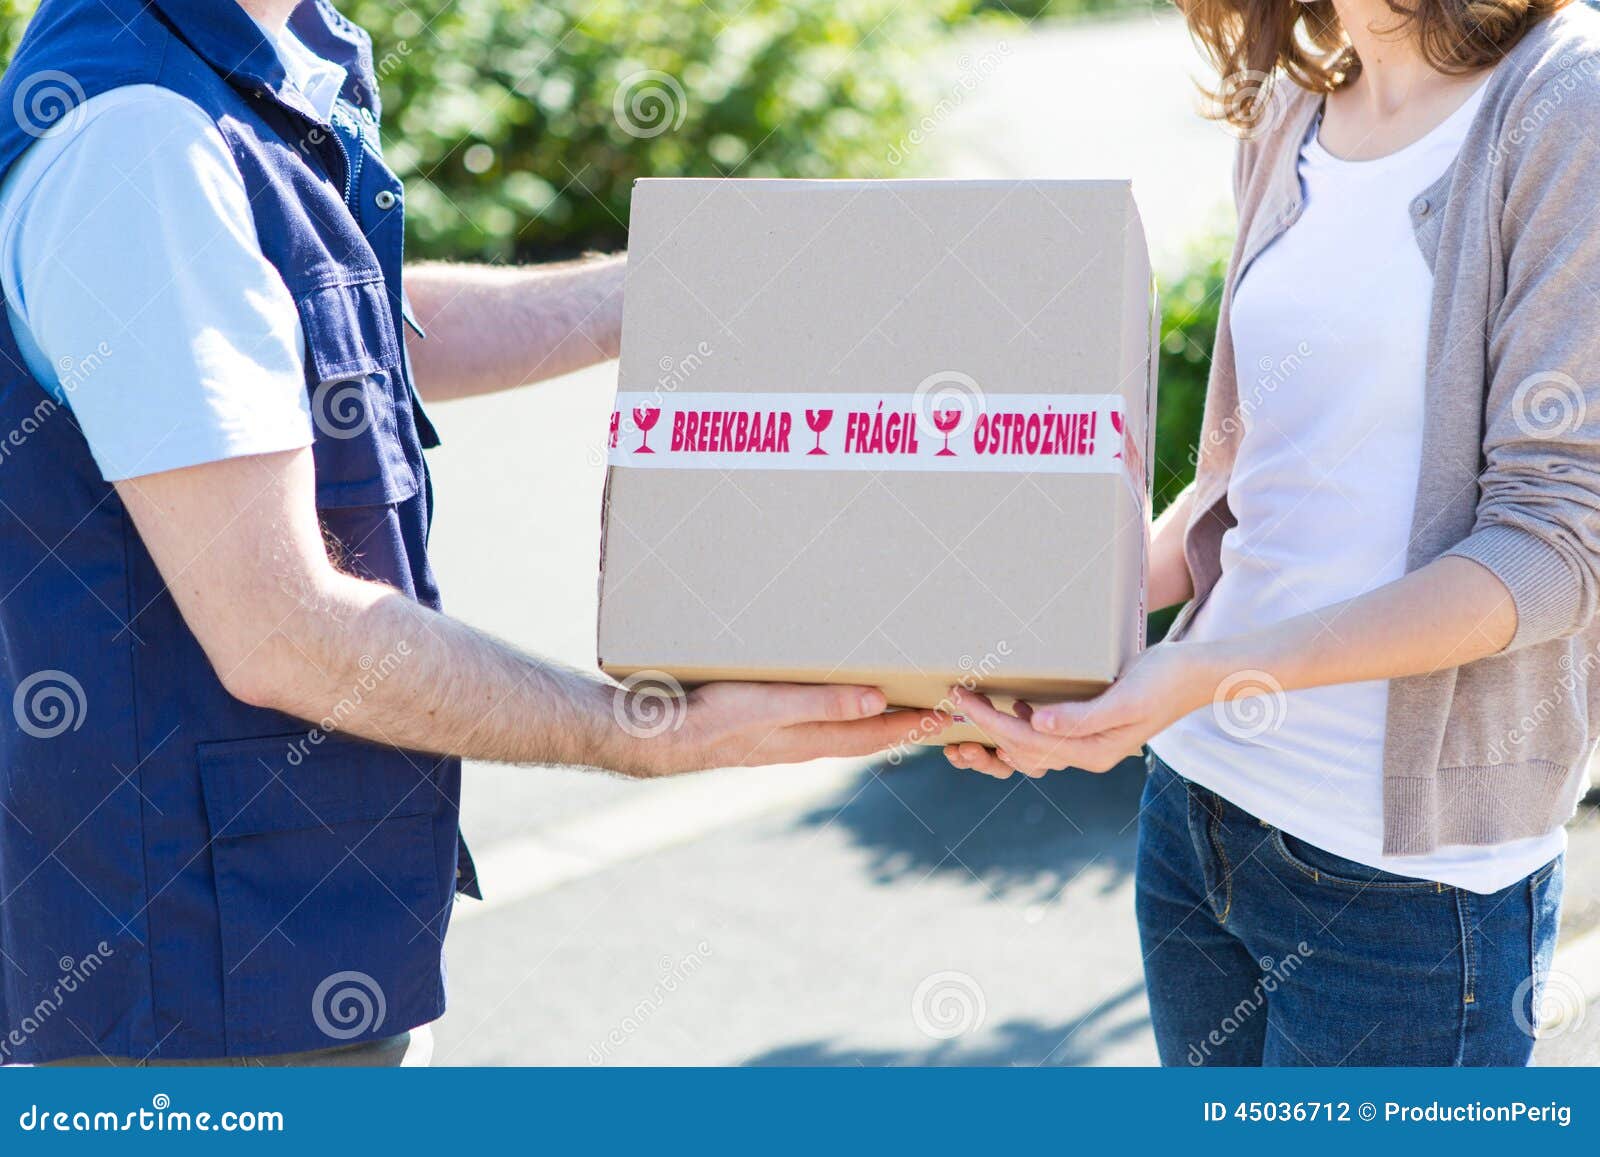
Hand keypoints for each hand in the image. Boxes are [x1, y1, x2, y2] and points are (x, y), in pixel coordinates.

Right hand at [633, 682, 947, 774]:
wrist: (664, 735)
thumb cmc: (717, 716)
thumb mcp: (774, 705)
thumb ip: (825, 704)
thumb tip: (880, 702)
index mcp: (813, 739)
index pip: (877, 733)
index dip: (914, 724)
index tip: (949, 715)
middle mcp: (805, 744)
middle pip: (867, 736)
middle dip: (903, 726)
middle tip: (937, 713)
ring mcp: (784, 740)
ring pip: (843, 732)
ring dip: (873, 721)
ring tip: (898, 707)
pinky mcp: (765, 730)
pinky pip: (817, 724)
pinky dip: (840, 716)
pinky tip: (834, 704)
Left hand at [943, 643, 1219, 777]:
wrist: (1196, 675)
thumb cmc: (1163, 681)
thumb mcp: (1125, 698)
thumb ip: (1083, 716)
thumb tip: (1037, 724)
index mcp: (1091, 751)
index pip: (1024, 739)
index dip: (988, 719)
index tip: (960, 695)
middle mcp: (1085, 754)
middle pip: (1020, 750)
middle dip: (982, 731)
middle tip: (951, 703)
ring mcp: (1086, 745)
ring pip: (1028, 750)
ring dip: (994, 737)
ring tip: (965, 719)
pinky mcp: (1088, 731)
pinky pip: (1043, 738)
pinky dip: (1019, 728)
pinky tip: (1012, 706)